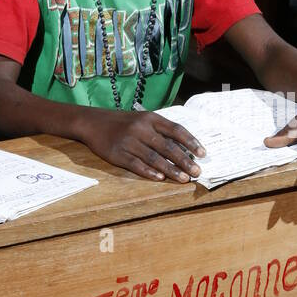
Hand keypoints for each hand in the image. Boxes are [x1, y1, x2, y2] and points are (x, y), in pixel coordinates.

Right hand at [81, 109, 204, 182]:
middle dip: (184, 160)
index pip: (175, 129)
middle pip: (167, 146)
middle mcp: (140, 128)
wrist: (93, 122)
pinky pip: (136, 164)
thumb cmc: (123, 123)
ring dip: (171, 169)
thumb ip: (160, 131)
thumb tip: (184, 149)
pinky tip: (160, 178)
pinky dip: (149, 172)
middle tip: (197, 171)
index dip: (191, 141)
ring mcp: (128, 141)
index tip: (203, 153)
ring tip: (184, 178)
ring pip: (154, 158)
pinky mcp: (117, 154)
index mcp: (150, 118)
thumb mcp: (142, 119)